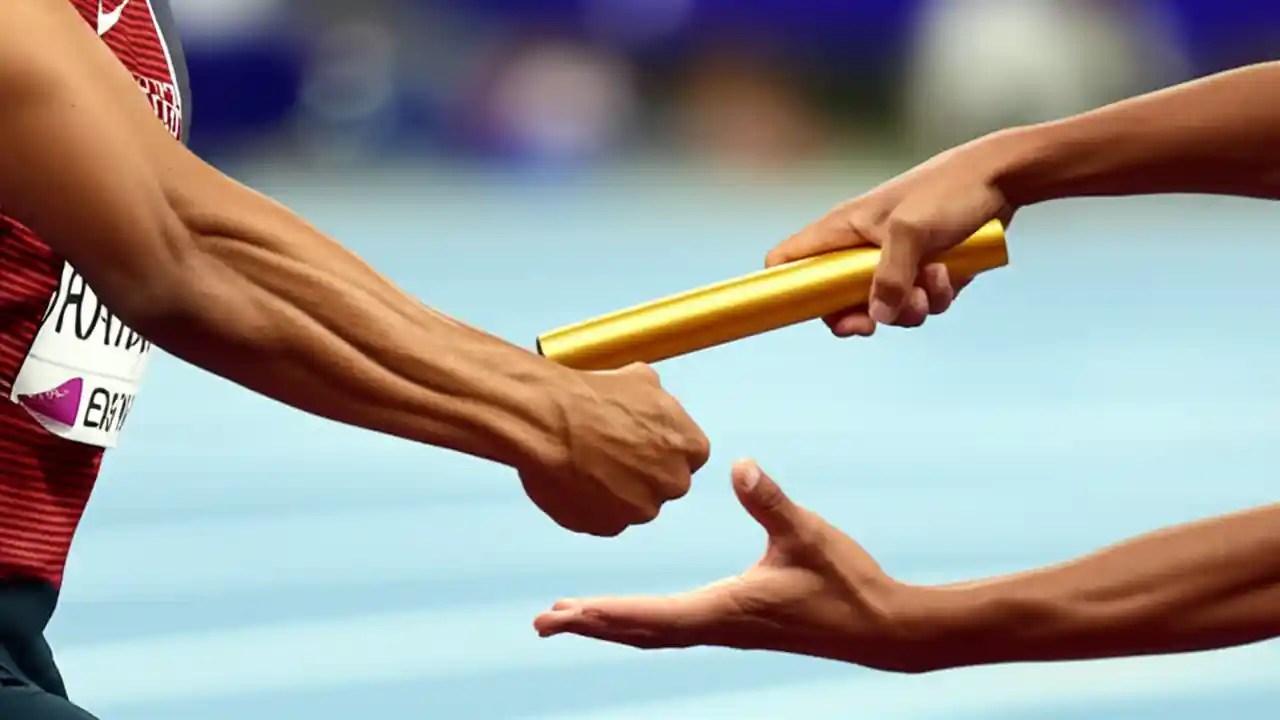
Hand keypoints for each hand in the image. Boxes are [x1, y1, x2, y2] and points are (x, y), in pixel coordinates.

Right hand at [520, 363, 710, 536]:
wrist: (550, 423)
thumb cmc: (594, 397)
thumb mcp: (641, 379)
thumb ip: (660, 404)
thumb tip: (655, 406)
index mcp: (690, 447)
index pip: (689, 455)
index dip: (661, 447)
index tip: (639, 441)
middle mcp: (674, 482)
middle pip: (665, 482)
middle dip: (644, 472)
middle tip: (612, 453)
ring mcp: (642, 509)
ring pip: (635, 504)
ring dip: (618, 491)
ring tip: (587, 465)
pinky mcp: (609, 526)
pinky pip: (606, 519)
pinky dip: (593, 506)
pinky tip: (574, 482)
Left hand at [534, 459, 937, 672]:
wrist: (881, 628)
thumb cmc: (846, 584)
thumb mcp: (808, 533)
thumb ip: (771, 501)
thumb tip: (738, 464)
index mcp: (725, 608)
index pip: (650, 616)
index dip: (604, 613)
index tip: (563, 612)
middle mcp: (717, 626)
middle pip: (639, 630)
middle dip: (590, 624)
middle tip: (542, 621)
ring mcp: (726, 628)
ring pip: (654, 632)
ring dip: (611, 624)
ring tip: (573, 616)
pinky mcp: (737, 623)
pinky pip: (673, 628)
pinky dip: (641, 622)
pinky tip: (634, 615)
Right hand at [766, 137, 1018, 336]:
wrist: (1001, 178)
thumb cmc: (948, 191)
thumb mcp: (912, 232)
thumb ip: (890, 277)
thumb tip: (877, 318)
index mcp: (842, 230)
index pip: (788, 261)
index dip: (785, 288)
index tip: (804, 312)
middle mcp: (860, 248)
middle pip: (835, 301)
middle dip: (859, 317)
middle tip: (869, 327)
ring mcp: (893, 262)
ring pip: (885, 309)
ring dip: (912, 307)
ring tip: (934, 278)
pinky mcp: (923, 272)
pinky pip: (920, 304)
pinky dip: (936, 297)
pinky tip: (951, 273)